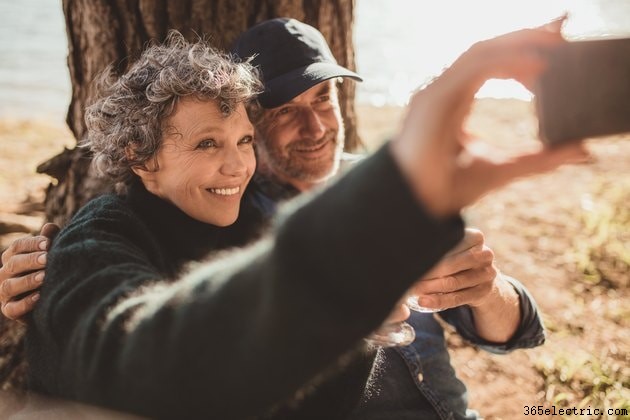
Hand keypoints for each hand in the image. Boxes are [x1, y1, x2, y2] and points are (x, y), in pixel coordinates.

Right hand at [0, 223, 59, 319]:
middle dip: (31, 260)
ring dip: (27, 280)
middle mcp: (4, 274)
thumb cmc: (49, 271)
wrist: (50, 300)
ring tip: (44, 277)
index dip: (32, 243)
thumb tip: (50, 226)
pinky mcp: (9, 310)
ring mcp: (4, 293)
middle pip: (13, 263)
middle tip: (48, 259)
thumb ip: (48, 241)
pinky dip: (25, 302)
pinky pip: (12, 308)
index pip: (18, 246)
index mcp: (12, 257)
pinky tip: (39, 296)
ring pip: (10, 285)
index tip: (48, 243)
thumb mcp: (50, 256)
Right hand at [390, 18, 588, 217]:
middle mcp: (445, 90)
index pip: (491, 65)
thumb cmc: (448, 188)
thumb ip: (539, 159)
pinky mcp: (432, 97)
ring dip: (518, 43)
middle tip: (562, 34)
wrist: (416, 205)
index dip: (522, 53)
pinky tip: (532, 65)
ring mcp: (436, 91)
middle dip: (526, 38)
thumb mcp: (504, 168)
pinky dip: (503, 60)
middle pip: (488, 51)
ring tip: (552, 46)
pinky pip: (471, 67)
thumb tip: (581, 152)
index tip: (555, 54)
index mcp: (456, 102)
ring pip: (480, 51)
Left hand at [410, 228, 520, 341]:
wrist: (481, 279)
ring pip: (453, 282)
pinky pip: (458, 298)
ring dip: (430, 288)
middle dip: (428, 272)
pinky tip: (424, 301)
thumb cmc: (457, 259)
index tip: (410, 258)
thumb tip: (404, 244)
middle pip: (451, 264)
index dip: (429, 253)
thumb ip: (436, 244)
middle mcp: (485, 254)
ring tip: (413, 290)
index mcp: (475, 237)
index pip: (450, 244)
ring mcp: (487, 274)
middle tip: (408, 277)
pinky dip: (439, 300)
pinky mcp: (484, 292)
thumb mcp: (453, 247)